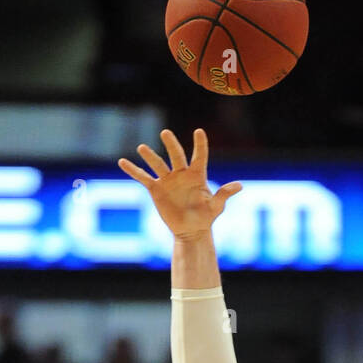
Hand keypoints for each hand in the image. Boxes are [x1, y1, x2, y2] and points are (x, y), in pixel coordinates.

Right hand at [118, 128, 241, 238]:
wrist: (190, 230)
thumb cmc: (205, 217)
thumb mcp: (215, 207)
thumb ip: (224, 195)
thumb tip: (239, 186)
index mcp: (197, 175)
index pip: (199, 156)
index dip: (200, 144)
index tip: (199, 131)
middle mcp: (181, 173)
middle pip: (176, 155)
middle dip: (171, 144)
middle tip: (165, 133)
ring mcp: (167, 180)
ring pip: (158, 164)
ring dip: (150, 156)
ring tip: (141, 147)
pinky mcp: (156, 189)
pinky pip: (143, 177)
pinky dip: (133, 170)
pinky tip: (122, 162)